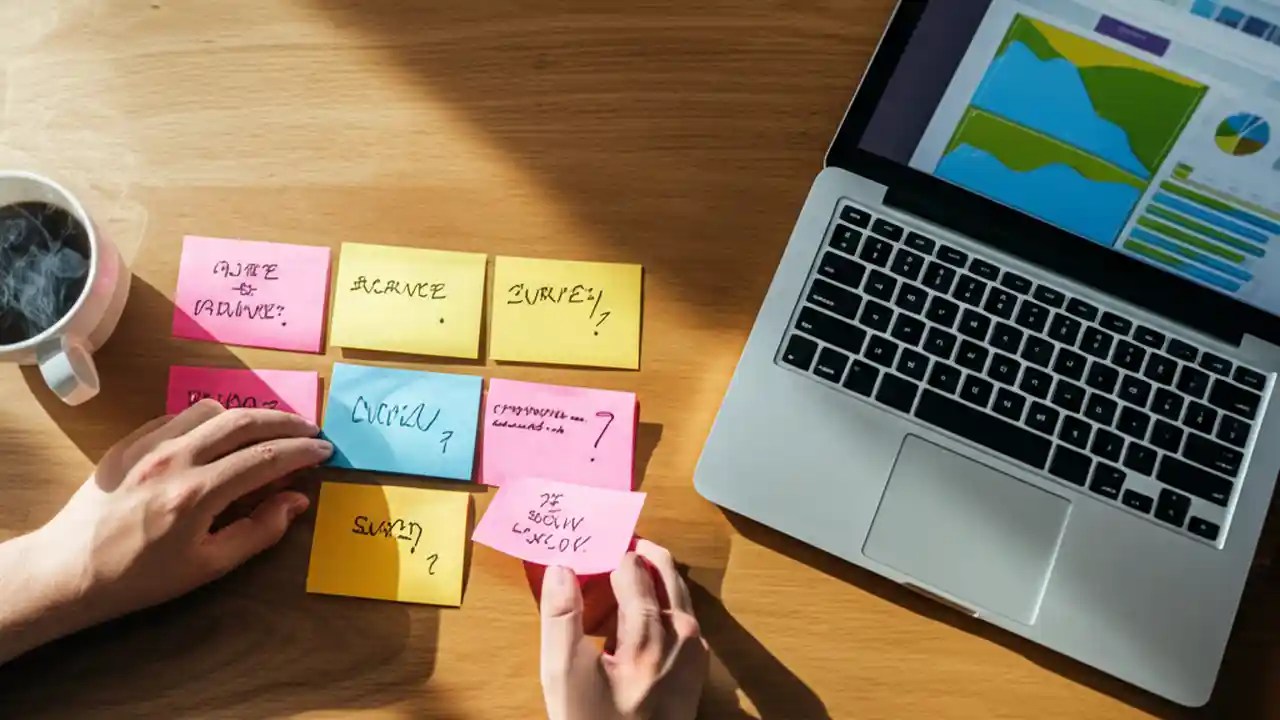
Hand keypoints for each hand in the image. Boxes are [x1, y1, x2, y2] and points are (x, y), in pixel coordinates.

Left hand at [0, 400, 330, 661]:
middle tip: (309, 431)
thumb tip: (295, 501)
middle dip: (284, 423)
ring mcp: (148, 445)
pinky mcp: (129, 442)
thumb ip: (258, 532)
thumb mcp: (208, 566)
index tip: (324, 452)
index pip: (265, 458)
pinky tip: (216, 441)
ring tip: (266, 434)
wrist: (68, 570)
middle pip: (244, 422)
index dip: (302, 452)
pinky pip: (179, 417)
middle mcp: (175, 459)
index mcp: (198, 494)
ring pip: (212, 410)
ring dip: (247, 417)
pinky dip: (209, 422)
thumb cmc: (140, 577)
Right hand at [540, 540, 708, 719]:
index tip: (587, 543)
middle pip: (663, 572)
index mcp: (651, 630)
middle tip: (604, 547)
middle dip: (635, 553)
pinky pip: (682, 616)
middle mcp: (683, 633)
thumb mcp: (563, 675)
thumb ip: (560, 616)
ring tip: (615, 575)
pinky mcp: (696, 668)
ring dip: (649, 576)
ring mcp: (695, 650)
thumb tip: (561, 566)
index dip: (607, 551)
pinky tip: (635, 615)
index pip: (632, 567)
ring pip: (676, 592)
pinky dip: (661, 602)